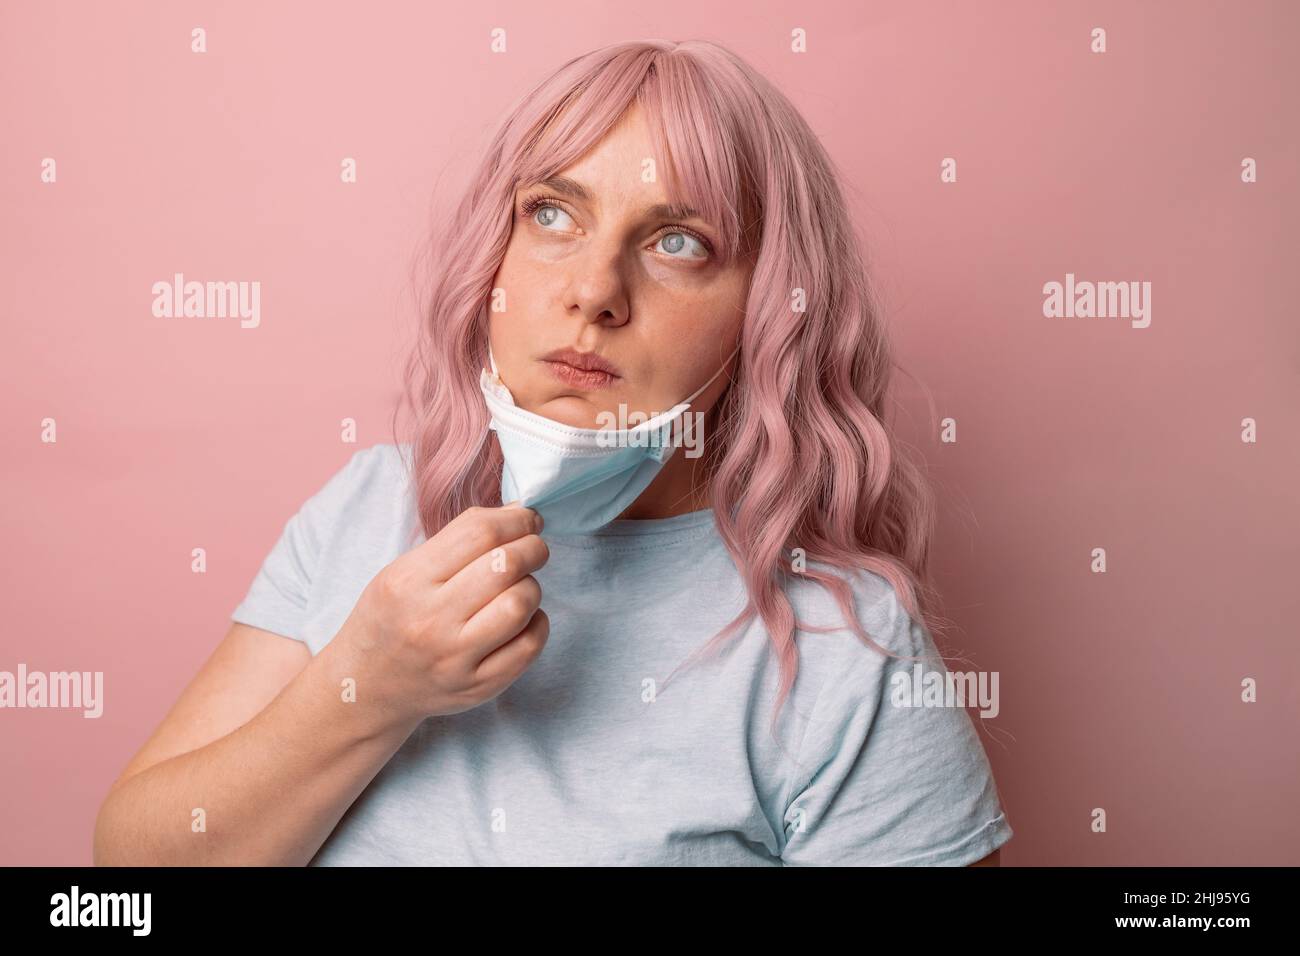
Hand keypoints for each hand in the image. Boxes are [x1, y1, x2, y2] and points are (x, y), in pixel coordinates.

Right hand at [334, 502, 549, 722]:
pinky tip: (522, 618)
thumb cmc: (390, 619)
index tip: (528, 520)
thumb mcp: (404, 570)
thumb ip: (458, 539)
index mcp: (408, 582)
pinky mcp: (477, 687)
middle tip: (534, 548)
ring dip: (531, 587)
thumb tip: (518, 512)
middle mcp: (430, 620)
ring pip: (520, 605)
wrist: (366, 687)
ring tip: (520, 586)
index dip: (516, 520)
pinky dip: (536, 623)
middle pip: (505, 566)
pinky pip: (529, 647)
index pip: (479, 533)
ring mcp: (455, 658)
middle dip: (533, 548)